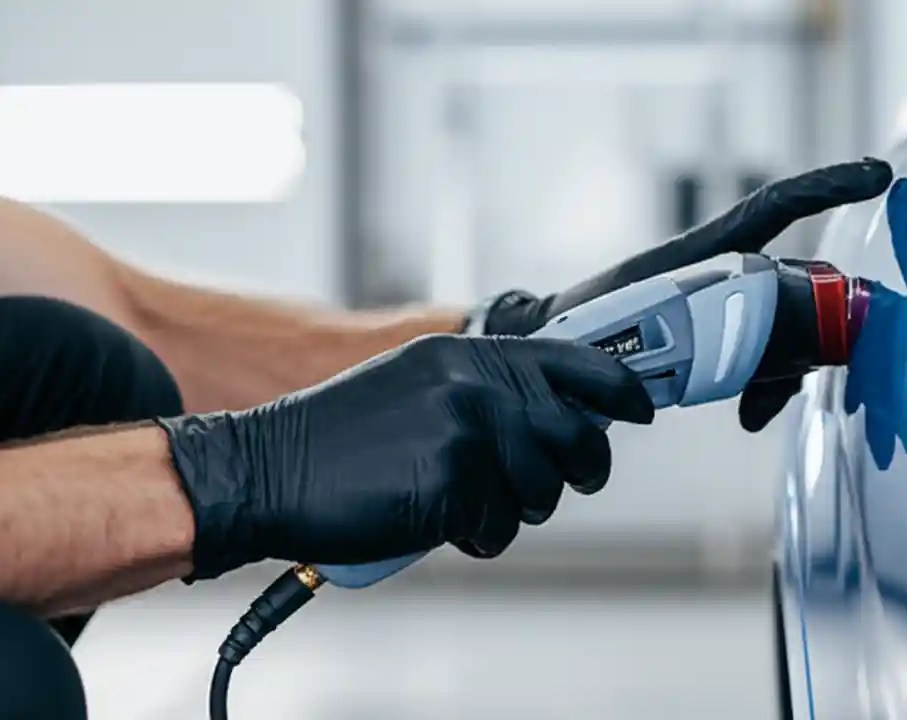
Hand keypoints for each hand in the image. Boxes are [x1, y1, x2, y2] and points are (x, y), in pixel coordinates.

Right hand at [157, 335, 653, 579]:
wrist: (264, 470)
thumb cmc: (341, 438)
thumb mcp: (419, 386)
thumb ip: (489, 391)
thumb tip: (561, 416)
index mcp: (469, 355)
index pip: (576, 362)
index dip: (622, 390)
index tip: (642, 408)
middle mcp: (475, 383)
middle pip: (579, 437)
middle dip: (577, 471)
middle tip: (547, 484)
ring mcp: (465, 430)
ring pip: (542, 490)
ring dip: (510, 508)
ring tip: (459, 499)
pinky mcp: (451, 482)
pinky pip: (498, 526)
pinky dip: (472, 534)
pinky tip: (431, 517)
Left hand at [476, 160, 893, 431]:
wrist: (560, 346)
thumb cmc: (592, 320)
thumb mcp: (639, 326)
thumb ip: (679, 340)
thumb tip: (742, 410)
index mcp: (711, 249)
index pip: (780, 204)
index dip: (829, 185)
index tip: (880, 175)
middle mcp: (729, 268)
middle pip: (802, 281)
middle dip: (824, 321)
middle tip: (825, 359)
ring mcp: (729, 301)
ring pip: (790, 324)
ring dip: (792, 368)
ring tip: (758, 408)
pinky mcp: (722, 334)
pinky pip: (766, 355)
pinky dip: (769, 386)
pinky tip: (751, 416)